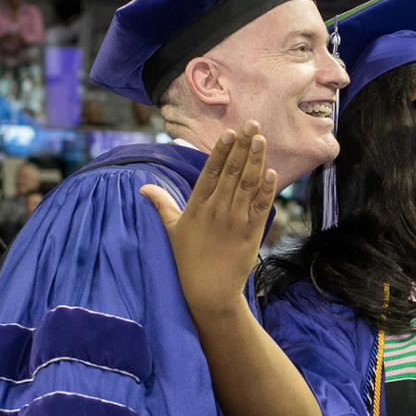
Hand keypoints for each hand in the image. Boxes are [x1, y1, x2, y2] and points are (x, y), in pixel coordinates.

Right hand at [141, 121, 276, 315]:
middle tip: (252, 124)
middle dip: (243, 147)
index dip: (221, 151)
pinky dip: (267, 189)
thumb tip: (143, 187)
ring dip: (256, 160)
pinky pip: (261, 206)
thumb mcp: (171, 230)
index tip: (229, 132)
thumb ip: (161, 205)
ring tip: (261, 139)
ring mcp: (235, 220)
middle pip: (232, 172)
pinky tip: (272, 172)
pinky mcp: (251, 233)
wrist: (208, 290)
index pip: (211, 172)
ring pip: (248, 184)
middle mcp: (217, 209)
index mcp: (197, 206)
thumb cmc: (187, 260)